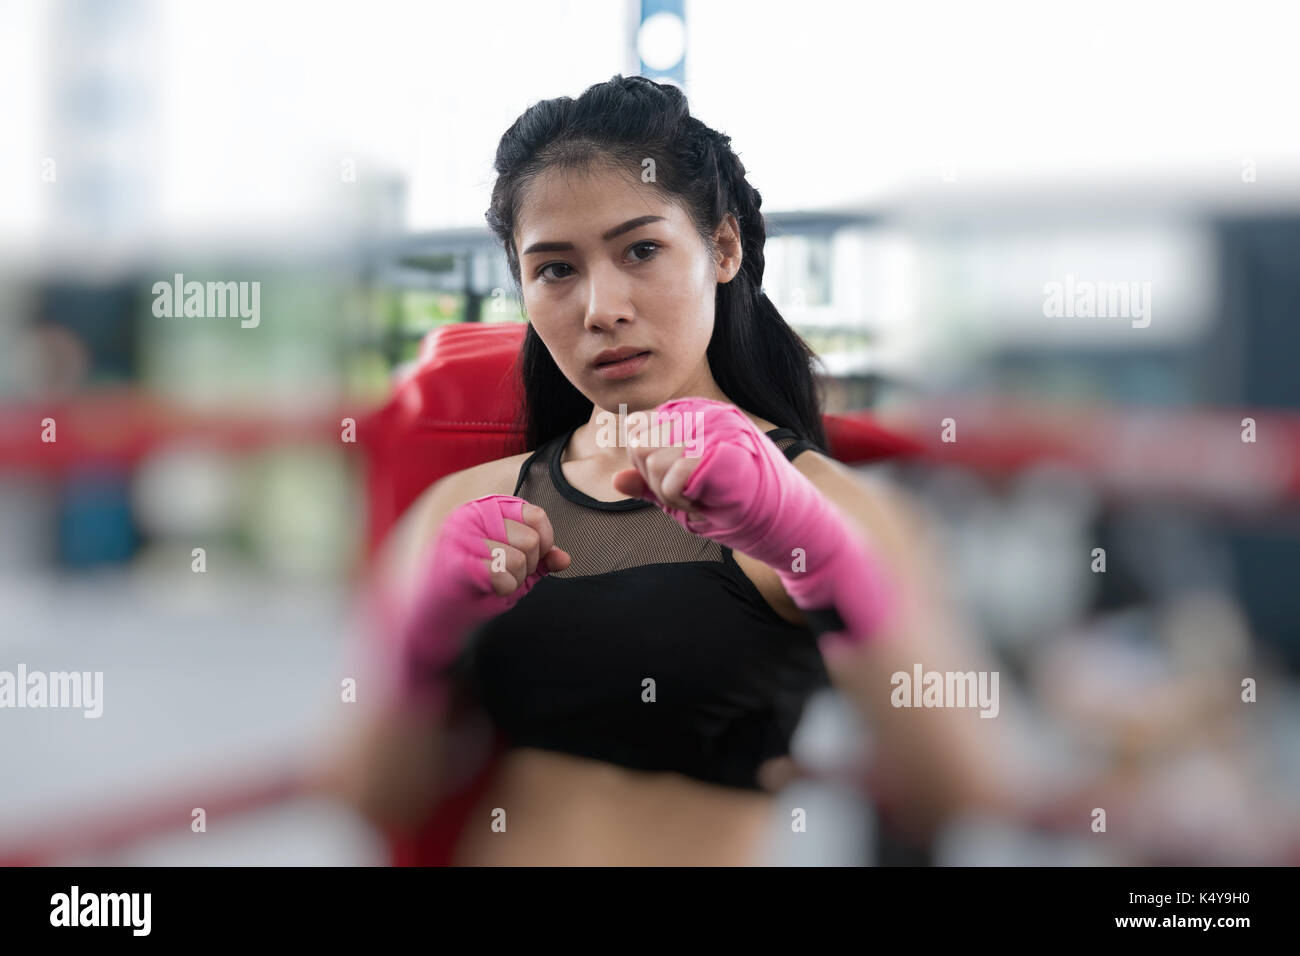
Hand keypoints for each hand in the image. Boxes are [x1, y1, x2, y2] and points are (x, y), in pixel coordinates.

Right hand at [395, 494, 569, 702]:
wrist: (436, 613)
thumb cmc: (475, 583)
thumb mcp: (515, 566)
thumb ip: (540, 559)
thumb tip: (563, 559)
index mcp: (489, 507)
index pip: (536, 516)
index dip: (543, 544)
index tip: (531, 560)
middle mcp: (473, 514)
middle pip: (530, 541)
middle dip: (526, 568)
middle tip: (503, 575)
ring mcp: (460, 536)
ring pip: (517, 560)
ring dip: (513, 581)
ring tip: (491, 583)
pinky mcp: (453, 562)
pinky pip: (499, 574)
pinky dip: (502, 589)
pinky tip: (487, 589)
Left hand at [614, 398, 893, 649]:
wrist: (790, 527)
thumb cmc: (741, 511)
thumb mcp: (687, 496)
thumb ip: (652, 484)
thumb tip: (617, 478)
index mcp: (699, 415)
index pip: (640, 429)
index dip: (646, 465)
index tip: (678, 486)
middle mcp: (707, 412)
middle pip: (640, 444)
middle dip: (655, 482)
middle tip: (691, 498)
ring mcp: (718, 426)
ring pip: (652, 460)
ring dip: (669, 495)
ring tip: (702, 501)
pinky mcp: (723, 446)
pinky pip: (671, 476)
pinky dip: (681, 502)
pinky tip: (706, 506)